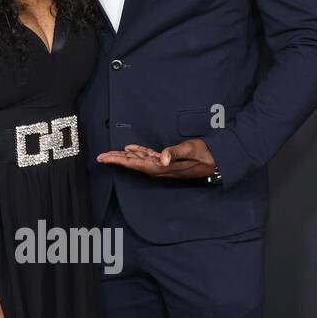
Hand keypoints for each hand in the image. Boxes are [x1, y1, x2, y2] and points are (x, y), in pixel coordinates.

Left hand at [96, 137, 216, 178]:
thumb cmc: (204, 155)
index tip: (104, 158)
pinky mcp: (167, 160)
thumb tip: (161, 159)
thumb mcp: (190, 150)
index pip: (134, 164)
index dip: (118, 161)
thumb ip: (175, 153)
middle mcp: (159, 168)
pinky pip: (147, 157)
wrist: (216, 160)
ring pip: (138, 161)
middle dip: (115, 160)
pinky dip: (137, 152)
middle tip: (100, 157)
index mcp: (161, 167)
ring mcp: (163, 165)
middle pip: (132, 163)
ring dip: (124, 157)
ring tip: (110, 154)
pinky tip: (131, 149)